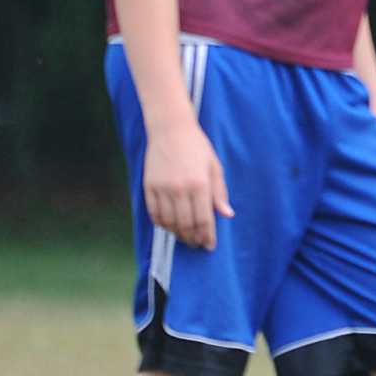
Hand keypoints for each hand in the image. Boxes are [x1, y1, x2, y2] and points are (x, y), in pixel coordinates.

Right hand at [143, 121, 233, 248]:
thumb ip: (220, 193)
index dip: (207, 236)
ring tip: (185, 238)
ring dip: (177, 234)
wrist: (170, 130)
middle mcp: (180, 189)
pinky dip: (161, 224)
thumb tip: (227, 215)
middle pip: (186, 224)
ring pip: (169, 222)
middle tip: (197, 245)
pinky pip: (154, 213)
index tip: (209, 246)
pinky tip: (169, 227)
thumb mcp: (215, 167)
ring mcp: (162, 188)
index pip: (204, 219)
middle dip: (193, 238)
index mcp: (200, 185)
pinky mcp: (148, 186)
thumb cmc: (197, 147)